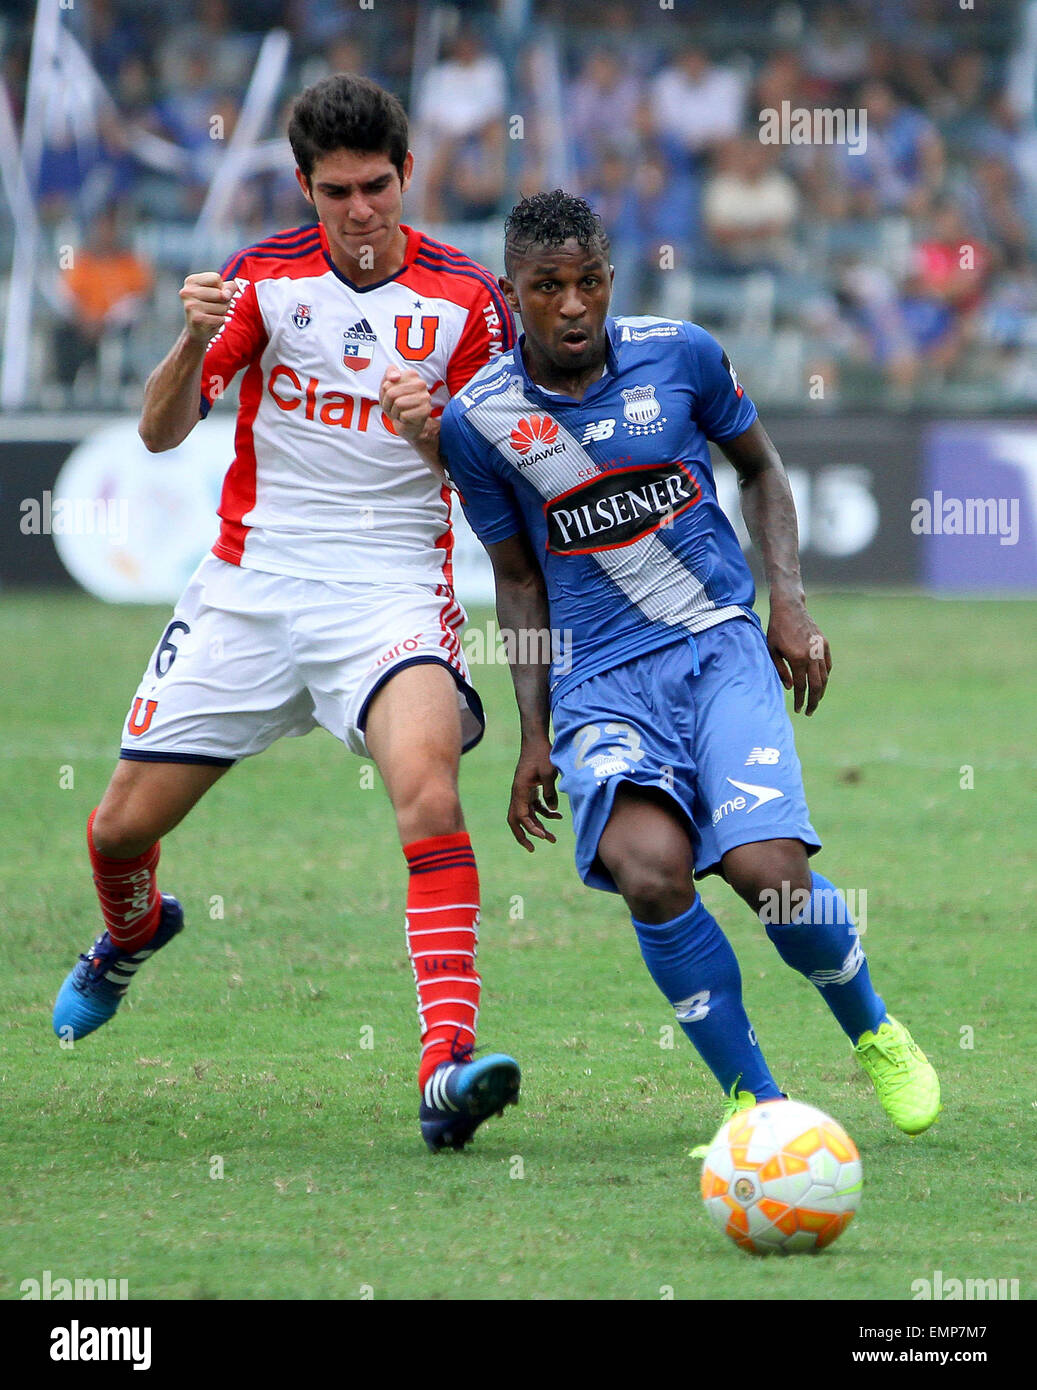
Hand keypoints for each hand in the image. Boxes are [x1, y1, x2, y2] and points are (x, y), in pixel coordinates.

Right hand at [179, 272, 237, 342]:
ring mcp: (190, 306)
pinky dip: (219, 322)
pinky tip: (210, 323)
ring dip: (222, 313)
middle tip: (213, 307)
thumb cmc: (210, 306)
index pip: (216, 278)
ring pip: (222, 307)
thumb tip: (226, 294)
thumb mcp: (220, 291)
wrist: (198, 330)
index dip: (220, 287)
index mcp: (191, 281)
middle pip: (221, 294)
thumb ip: (228, 287)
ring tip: (211, 315)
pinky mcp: (196, 319)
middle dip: (224, 302)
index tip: (212, 294)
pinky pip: (220, 319)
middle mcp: (187, 292)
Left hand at [379, 366, 431, 441]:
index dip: (384, 393)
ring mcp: (425, 397)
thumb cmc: (396, 402)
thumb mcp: (387, 386)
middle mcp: (421, 383)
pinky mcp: (426, 411)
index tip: (391, 396)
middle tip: (393, 407)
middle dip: (388, 404)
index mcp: (412, 374)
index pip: (387, 384)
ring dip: (394, 412)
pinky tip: (406, 418)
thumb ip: (389, 374)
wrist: (408, 423)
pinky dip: (401, 419)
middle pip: (391, 394)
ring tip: (399, 412)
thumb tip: (395, 377)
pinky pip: (404, 415)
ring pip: (398, 404)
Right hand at [507, 739, 562, 851]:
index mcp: (519, 791)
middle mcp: (518, 793)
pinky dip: (543, 813)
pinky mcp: (529, 788)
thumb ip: (550, 792)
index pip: (521, 816)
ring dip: (537, 826)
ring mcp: (523, 791)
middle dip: (523, 836)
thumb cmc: (542, 753)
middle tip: (532, 849)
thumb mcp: (549, 773)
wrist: (536, 739)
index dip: (531, 828)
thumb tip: (553, 809)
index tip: (544, 836)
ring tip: (551, 838)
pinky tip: (557, 816)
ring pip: (526, 815)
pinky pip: (533, 806)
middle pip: (515, 820)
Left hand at [766, 594, 831, 715]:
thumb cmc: (776, 629)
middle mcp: (812, 656)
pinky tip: (820, 683)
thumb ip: (780, 670)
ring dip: (821, 691)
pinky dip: (825, 676)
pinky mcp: (824, 644)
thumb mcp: (772, 650)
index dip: (799, 700)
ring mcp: (820, 649)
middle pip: (817, 686)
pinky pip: (828, 665)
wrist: (790, 607)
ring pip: (825, 677)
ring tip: (815, 700)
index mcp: (797, 659)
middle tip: (809, 712)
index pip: (800, 686)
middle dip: (813, 701)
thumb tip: (790, 687)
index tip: (798, 710)